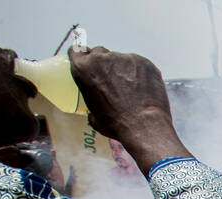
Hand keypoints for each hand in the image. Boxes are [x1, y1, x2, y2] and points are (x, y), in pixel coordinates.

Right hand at [67, 47, 190, 174]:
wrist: (144, 125)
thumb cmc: (117, 124)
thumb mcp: (93, 115)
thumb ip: (92, 99)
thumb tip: (98, 103)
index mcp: (83, 69)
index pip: (77, 51)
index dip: (83, 57)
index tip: (87, 60)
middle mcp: (101, 58)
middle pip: (100, 53)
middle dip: (105, 64)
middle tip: (113, 81)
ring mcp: (123, 57)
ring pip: (121, 60)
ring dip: (124, 70)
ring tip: (132, 91)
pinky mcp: (142, 61)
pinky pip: (139, 65)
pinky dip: (141, 74)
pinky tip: (144, 90)